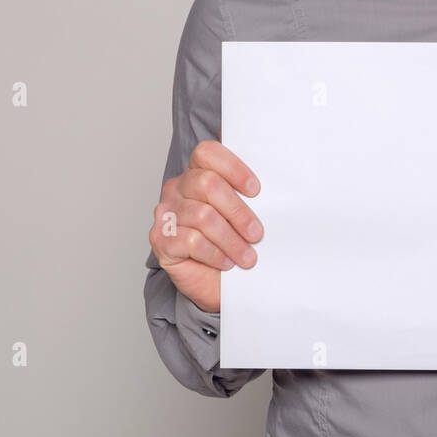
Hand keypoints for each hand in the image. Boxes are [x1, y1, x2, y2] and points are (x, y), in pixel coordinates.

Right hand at [148, 139, 262, 312]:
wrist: (215, 284)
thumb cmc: (232, 244)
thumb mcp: (244, 216)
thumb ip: (249, 197)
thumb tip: (275, 190)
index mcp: (197, 172)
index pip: (207, 152)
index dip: (233, 168)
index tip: (256, 190)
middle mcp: (177, 188)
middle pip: (207, 184)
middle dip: (238, 211)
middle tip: (257, 233)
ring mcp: (166, 212)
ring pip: (203, 216)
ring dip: (231, 240)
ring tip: (248, 256)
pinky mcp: (161, 239)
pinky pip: (191, 240)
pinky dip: (215, 253)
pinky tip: (226, 262)